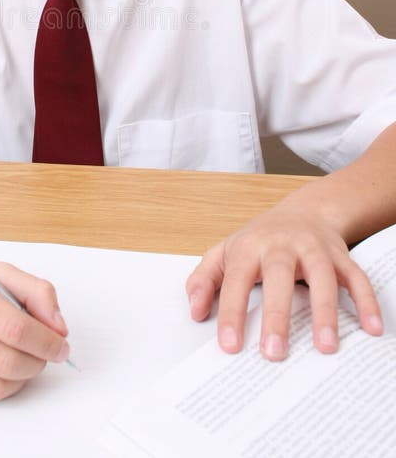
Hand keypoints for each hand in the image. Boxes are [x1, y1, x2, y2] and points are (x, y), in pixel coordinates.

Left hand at [185, 204, 382, 359]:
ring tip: (325, 347)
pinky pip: (356, 277)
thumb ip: (205, 280)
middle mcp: (282, 245)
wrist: (302, 212)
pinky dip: (366, 301)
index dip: (232, 313)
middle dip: (277, 316)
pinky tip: (371, 328)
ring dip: (325, 312)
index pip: (236, 281)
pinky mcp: (340, 256)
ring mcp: (313, 249)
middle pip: (279, 277)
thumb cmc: (259, 240)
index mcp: (249, 247)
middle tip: (274, 353)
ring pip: (322, 277)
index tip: (230, 346)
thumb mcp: (225, 252)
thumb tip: (194, 311)